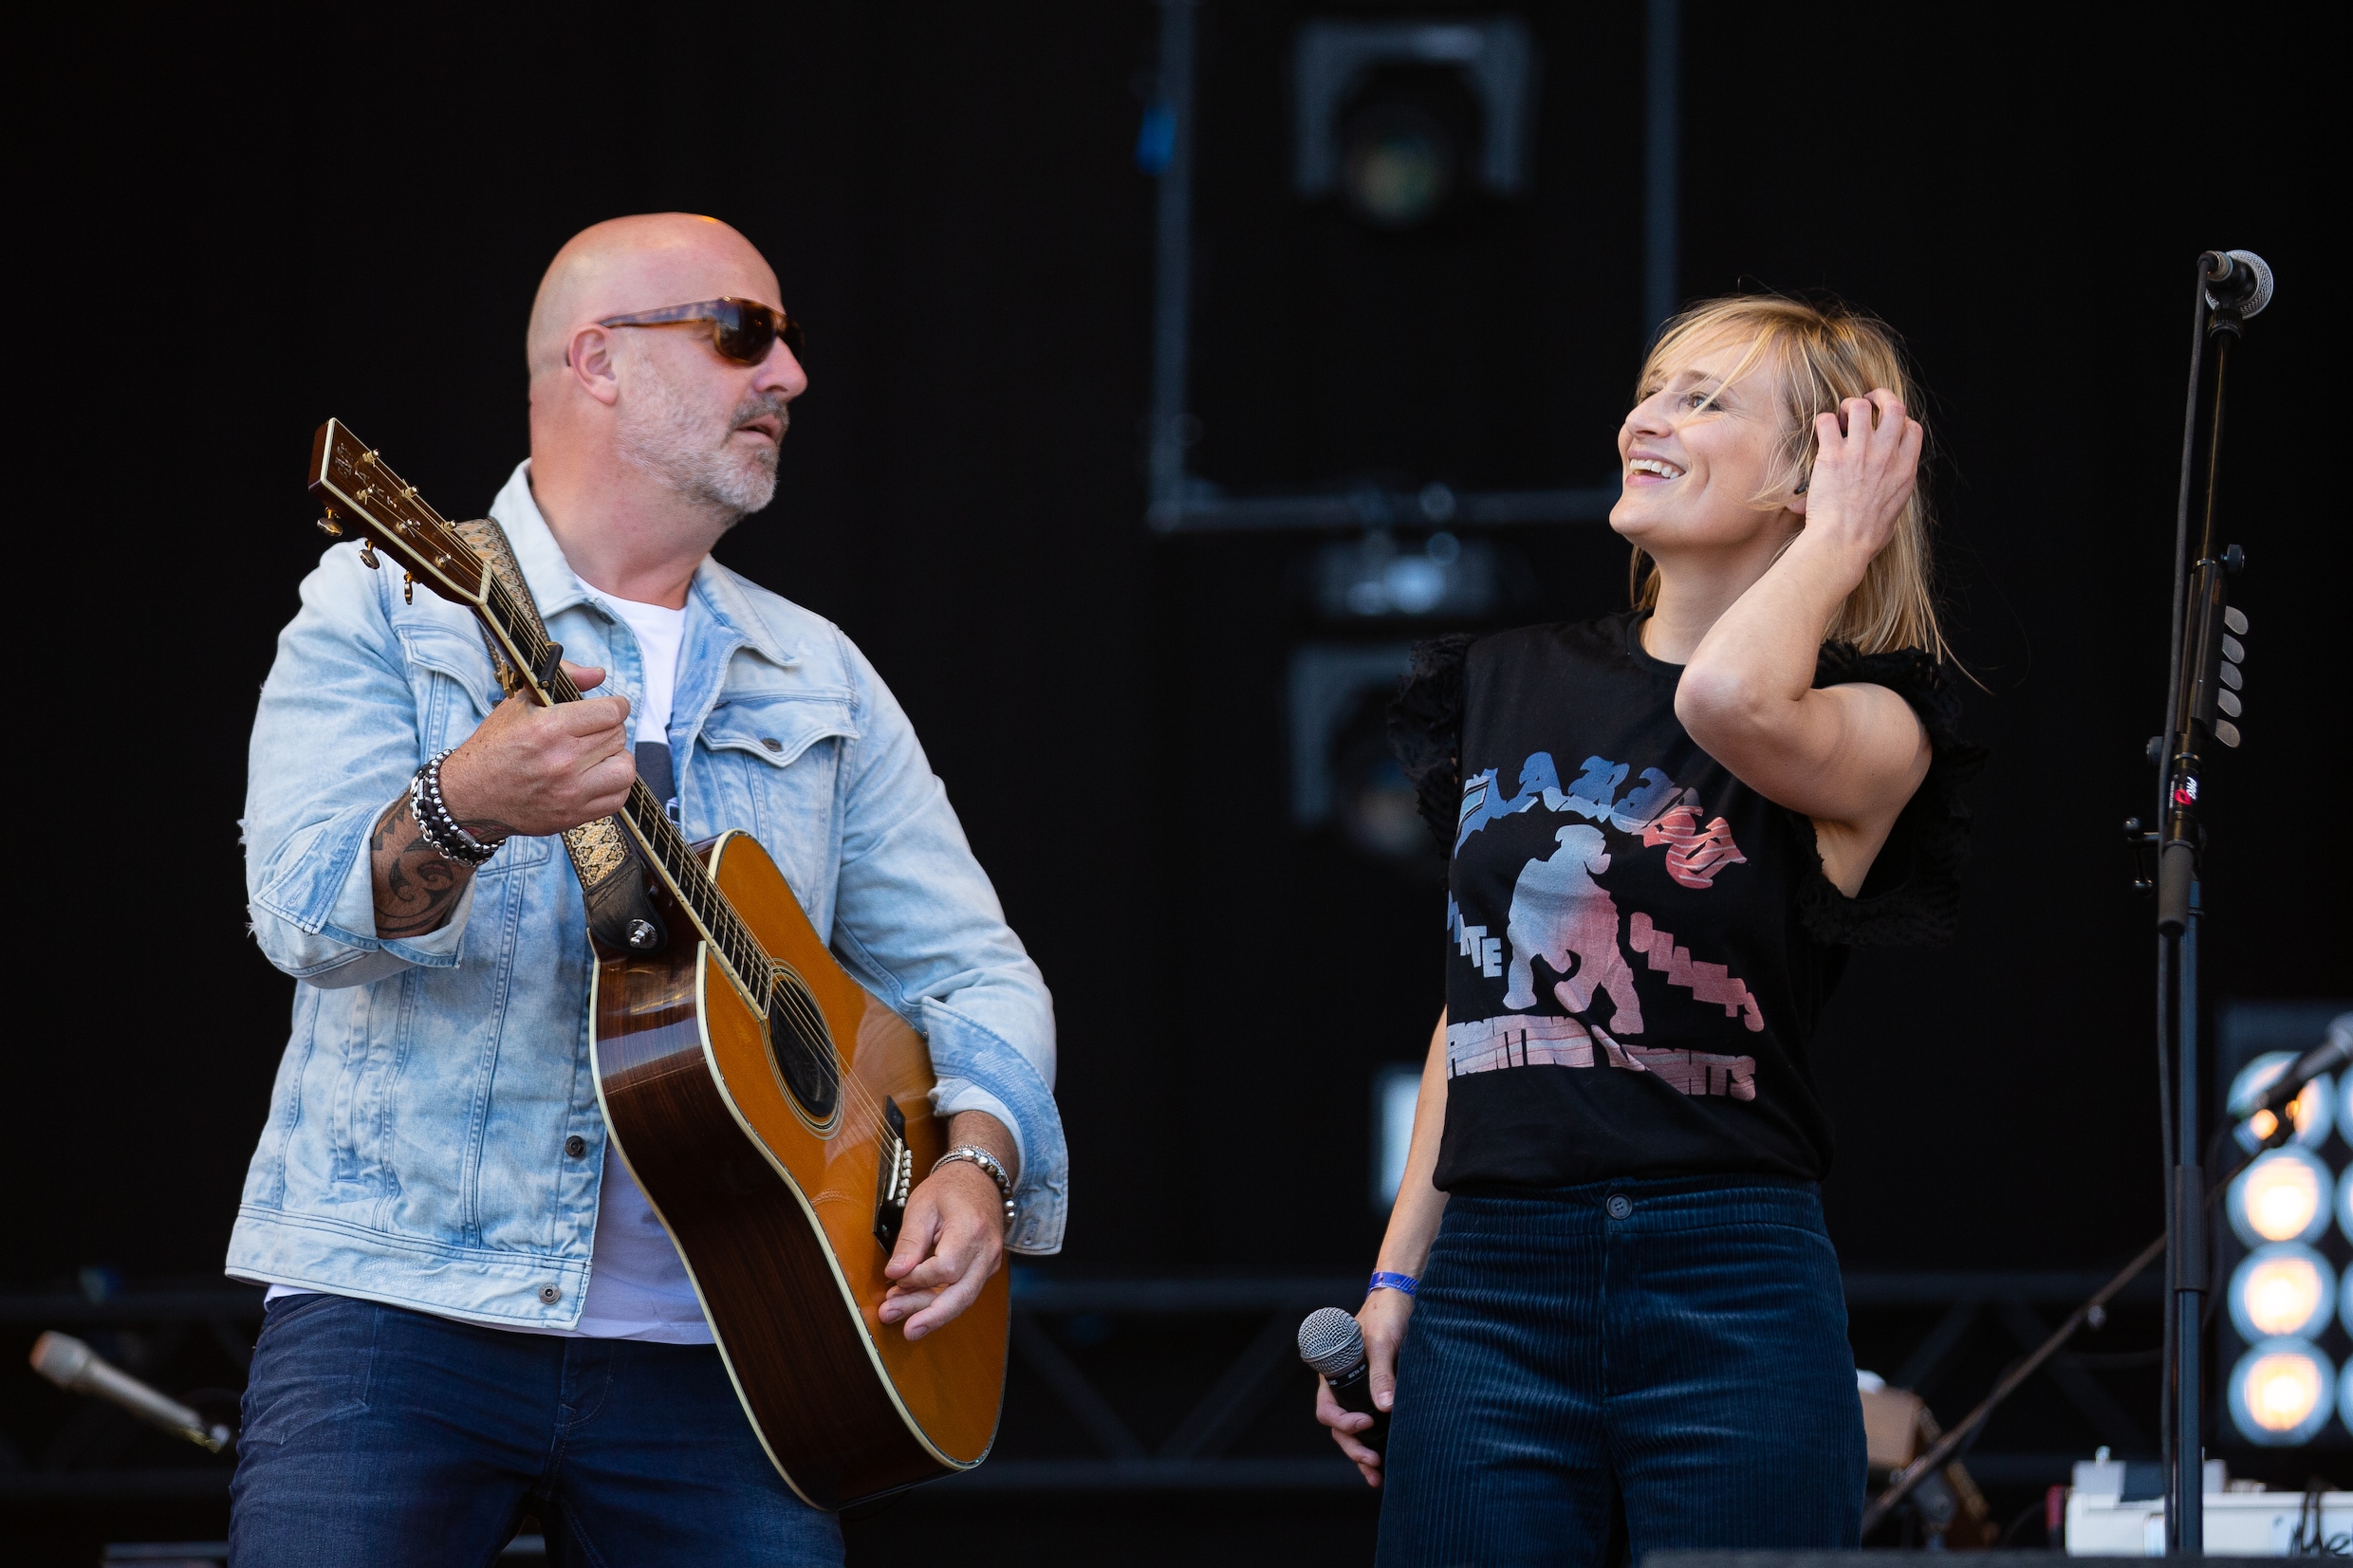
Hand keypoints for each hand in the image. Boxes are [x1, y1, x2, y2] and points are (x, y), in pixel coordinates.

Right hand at [436, 661, 634, 838]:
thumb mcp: (520, 702)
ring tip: (598, 755)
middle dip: (610, 728)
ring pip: (625, 768)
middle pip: (618, 736)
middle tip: (593, 732)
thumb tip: (598, 673)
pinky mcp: (573, 816)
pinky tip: (598, 776)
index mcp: (549, 728)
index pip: (611, 712)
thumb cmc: (496, 745)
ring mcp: (569, 792)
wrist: (470, 794)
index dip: (615, 706)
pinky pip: (618, 798)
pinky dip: (614, 785)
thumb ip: (563, 678)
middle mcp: (562, 761)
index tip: (609, 709)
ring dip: (616, 757)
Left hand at [879, 1158, 1005, 1340]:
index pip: (946, 1268)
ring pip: (963, 1299)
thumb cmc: (948, 1189)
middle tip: (905, 1329)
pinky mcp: (984, 1270)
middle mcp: (987, 1251)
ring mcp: (990, 1263)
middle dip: (931, 1315)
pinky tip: (918, 1308)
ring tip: (904, 1323)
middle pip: (961, 1294)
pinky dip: (941, 1303)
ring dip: (932, 1314)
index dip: (918, 1278)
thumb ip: (910, 1241)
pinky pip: (964, 1293)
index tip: (896, 1276)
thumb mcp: (921, 1206)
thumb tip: (896, 1273)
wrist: (979, 1179)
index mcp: (971, 1230)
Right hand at [1315, 1287, 1412, 1486]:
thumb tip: (1385, 1408)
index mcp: (1333, 1374)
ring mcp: (1361, 1395)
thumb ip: (1383, 1374)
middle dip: (1354, 1448)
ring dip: (1363, 1454)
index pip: (1327, 1410)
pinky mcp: (1379, 1398)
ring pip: (1354, 1433)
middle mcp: (1344, 1388)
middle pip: (1339, 1429)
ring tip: (1377, 1476)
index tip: (1365, 1423)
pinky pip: (1373, 1427)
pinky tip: (1388, 1464)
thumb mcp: (1383, 1342)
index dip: (1342, 1423)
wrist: (1403, 1300)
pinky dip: (1378, 1445)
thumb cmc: (1386, 1315)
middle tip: (1373, 1462)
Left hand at [1799, 388, 1922, 562]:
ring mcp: (1860, 453)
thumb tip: (1888, 497)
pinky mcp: (1833, 456)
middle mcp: (1886, 456)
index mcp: (1905, 469)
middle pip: (1894, 407)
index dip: (1901, 422)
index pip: (1913, 428)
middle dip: (1880, 398)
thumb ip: (1894, 494)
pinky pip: (1828, 421)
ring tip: (1841, 419)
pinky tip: (1822, 433)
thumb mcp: (1895, 513)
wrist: (1843, 544)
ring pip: (1860, 407)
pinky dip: (1824, 422)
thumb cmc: (1866, 537)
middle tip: (1866, 403)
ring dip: (1849, 407)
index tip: (1887, 428)